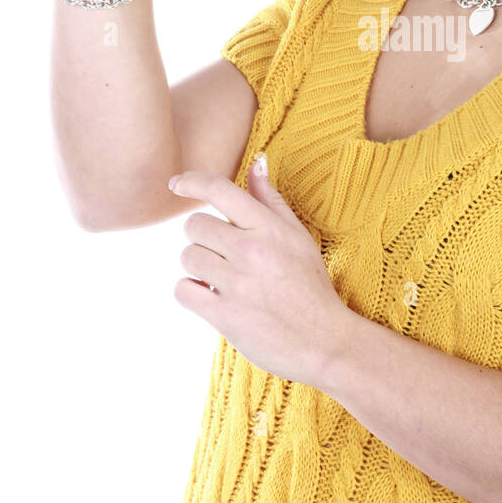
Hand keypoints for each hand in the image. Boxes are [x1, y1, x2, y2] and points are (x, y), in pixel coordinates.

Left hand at [168, 155, 352, 389]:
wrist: (325, 341)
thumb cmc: (311, 286)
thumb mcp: (298, 237)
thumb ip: (271, 200)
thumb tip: (256, 162)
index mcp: (269, 228)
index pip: (220, 190)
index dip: (192, 181)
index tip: (176, 184)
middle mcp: (251, 251)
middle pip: (194, 225)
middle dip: (201, 238)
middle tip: (221, 254)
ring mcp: (237, 283)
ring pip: (187, 257)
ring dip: (198, 267)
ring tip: (220, 278)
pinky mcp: (225, 315)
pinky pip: (183, 290)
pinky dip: (190, 292)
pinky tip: (210, 296)